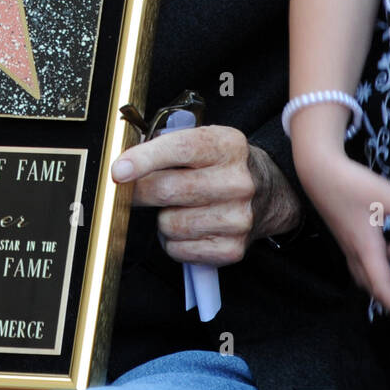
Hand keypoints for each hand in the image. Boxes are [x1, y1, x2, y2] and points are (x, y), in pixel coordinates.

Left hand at [110, 126, 298, 266]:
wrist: (269, 193)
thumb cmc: (224, 164)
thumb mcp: (207, 140)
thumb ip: (169, 145)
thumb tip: (126, 163)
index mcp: (228, 146)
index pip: (181, 149)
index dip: (145, 159)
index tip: (119, 170)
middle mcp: (237, 181)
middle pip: (167, 190)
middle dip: (139, 192)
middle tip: (133, 190)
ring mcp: (238, 218)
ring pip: (168, 224)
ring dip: (162, 218)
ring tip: (178, 208)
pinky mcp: (232, 249)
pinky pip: (178, 250)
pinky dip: (173, 241)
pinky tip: (189, 226)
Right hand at [295, 150, 389, 328]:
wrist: (317, 169)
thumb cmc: (348, 183)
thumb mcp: (384, 195)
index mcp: (365, 249)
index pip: (383, 288)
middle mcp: (355, 251)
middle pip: (373, 287)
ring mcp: (349, 243)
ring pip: (369, 274)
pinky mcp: (348, 233)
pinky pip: (366, 258)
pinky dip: (384, 260)